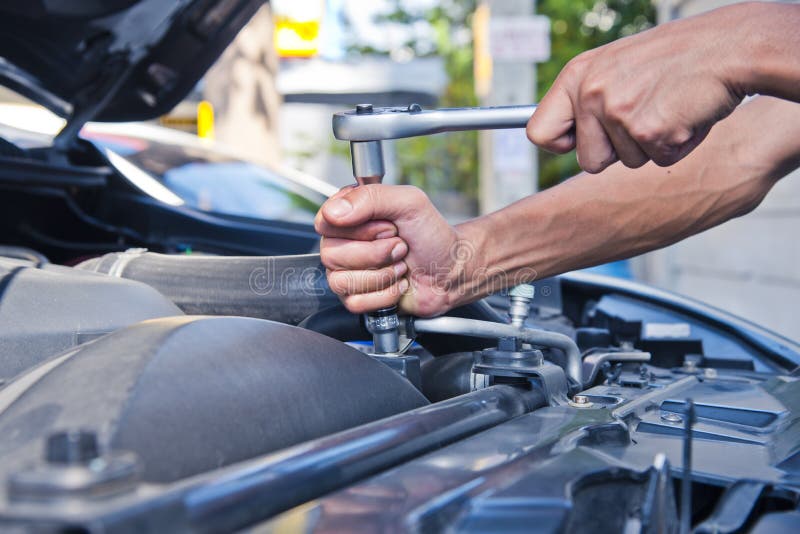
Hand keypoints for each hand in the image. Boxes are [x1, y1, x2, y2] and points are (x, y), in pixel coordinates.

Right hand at [316, 185, 471, 315]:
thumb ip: (371, 197)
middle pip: (331, 254)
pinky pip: (355, 301)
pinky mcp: (356, 296)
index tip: (388, 226)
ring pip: (341, 281)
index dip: (358, 228)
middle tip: (400, 246)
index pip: (326, 221)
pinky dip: (385, 294)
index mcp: (350, 215)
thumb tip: (334, 212)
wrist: (451, 269)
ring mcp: (347, 271)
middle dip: (376, 253)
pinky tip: (398, 284)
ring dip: (382, 275)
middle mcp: (343, 242)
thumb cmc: (431, 235)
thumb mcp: (409, 202)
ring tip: (400, 265)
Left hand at [527, 3, 753, 172]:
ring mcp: (618, 112)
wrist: (730, 46)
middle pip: (588, 161)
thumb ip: (587, 99)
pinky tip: (685, 115)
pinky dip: (676, 146)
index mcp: (579, 75)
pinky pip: (657, 161)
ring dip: (650, 146)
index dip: (562, 144)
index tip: (578, 142)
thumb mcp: (617, 67)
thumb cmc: (676, 59)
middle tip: (646, 114)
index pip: (539, 132)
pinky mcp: (648, 130)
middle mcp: (591, 93)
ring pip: (625, 163)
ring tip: (668, 107)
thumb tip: (551, 138)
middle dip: (618, 151)